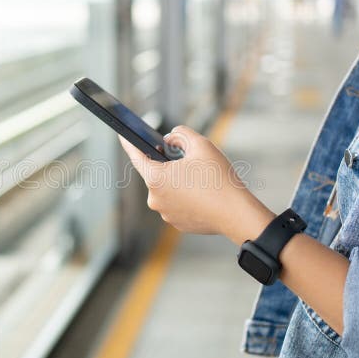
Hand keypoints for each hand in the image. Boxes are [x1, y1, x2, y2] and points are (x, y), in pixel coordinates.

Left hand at [118, 126, 273, 242]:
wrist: (236, 214)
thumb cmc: (218, 178)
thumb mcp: (201, 144)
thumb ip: (181, 134)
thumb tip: (170, 139)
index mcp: (155, 178)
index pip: (136, 156)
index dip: (129, 143)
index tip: (122, 135)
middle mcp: (155, 198)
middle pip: (156, 173)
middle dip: (169, 164)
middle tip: (189, 159)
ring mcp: (165, 213)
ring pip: (168, 189)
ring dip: (178, 181)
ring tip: (201, 178)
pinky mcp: (177, 223)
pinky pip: (177, 204)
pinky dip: (186, 196)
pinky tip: (202, 193)